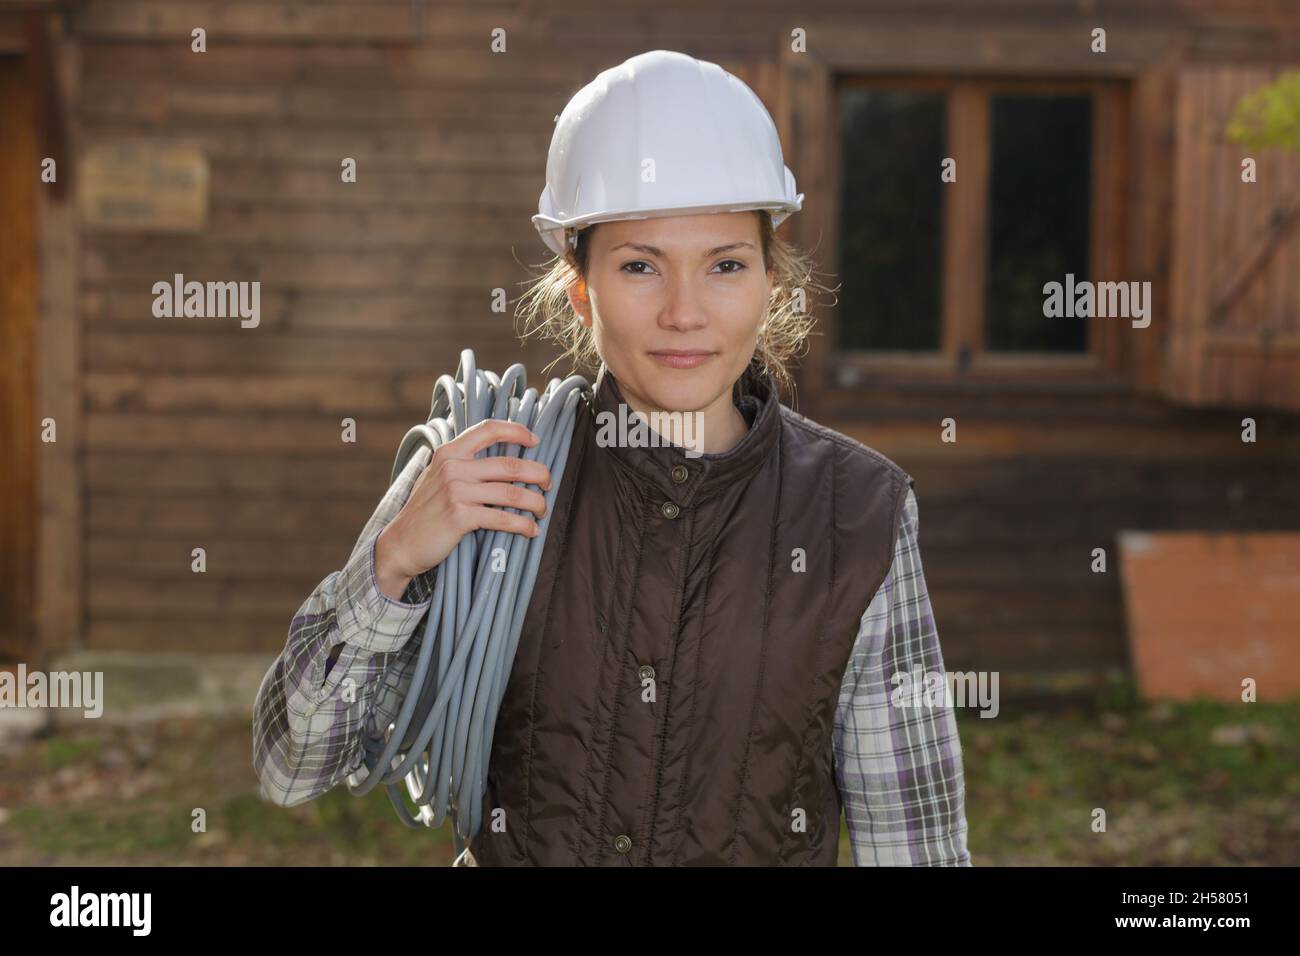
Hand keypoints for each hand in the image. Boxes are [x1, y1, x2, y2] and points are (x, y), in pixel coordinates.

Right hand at [374, 420, 552, 599]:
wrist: (400, 543)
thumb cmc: (426, 512)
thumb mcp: (438, 477)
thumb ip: (464, 464)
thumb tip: (504, 461)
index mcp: (449, 452)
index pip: (488, 429)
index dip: (517, 431)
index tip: (535, 441)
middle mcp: (453, 467)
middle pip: (510, 465)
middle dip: (538, 474)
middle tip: (548, 484)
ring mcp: (456, 491)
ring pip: (511, 493)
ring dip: (535, 503)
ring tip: (542, 510)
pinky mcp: (460, 516)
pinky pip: (503, 518)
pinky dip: (522, 525)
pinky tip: (530, 530)